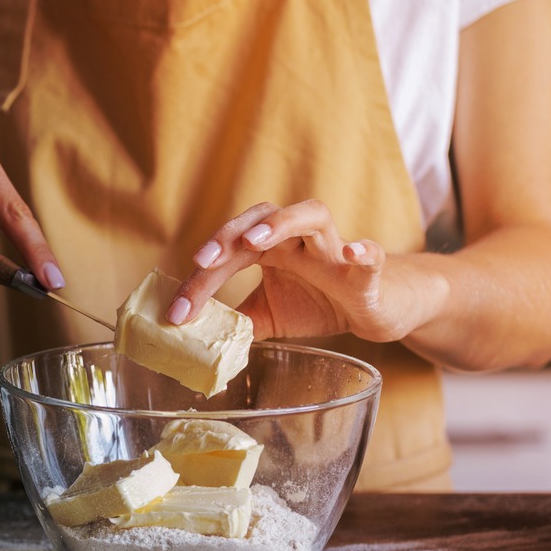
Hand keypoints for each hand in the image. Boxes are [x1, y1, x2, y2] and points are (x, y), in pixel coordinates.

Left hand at [172, 200, 410, 342]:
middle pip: (262, 216)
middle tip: (203, 260)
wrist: (372, 310)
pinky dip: (363, 250)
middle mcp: (300, 239)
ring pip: (312, 214)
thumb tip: (196, 336)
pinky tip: (352, 251)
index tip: (178, 310)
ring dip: (282, 222)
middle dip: (230, 234)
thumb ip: (235, 320)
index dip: (202, 279)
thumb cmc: (318, 303)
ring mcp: (334, 249)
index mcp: (272, 248)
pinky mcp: (367, 272)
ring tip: (256, 241)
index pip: (230, 251)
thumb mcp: (267, 315)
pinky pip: (371, 254)